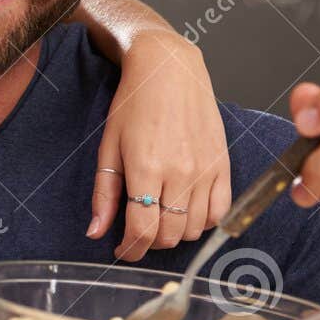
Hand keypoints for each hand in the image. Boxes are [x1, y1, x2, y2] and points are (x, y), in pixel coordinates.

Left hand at [93, 32, 230, 258]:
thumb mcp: (108, 147)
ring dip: (175, 233)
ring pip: (194, 229)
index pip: (142, 230)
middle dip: (149, 242)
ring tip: (161, 218)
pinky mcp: (223, 164)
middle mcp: (180, 172)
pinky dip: (204, 222)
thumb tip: (96, 233)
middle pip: (169, 235)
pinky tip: (187, 212)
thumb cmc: (134, 104)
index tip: (122, 251)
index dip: (130, 250)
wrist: (169, 69)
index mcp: (146, 168)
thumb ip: (104, 194)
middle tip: (138, 231)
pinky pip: (220, 212)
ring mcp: (205, 169)